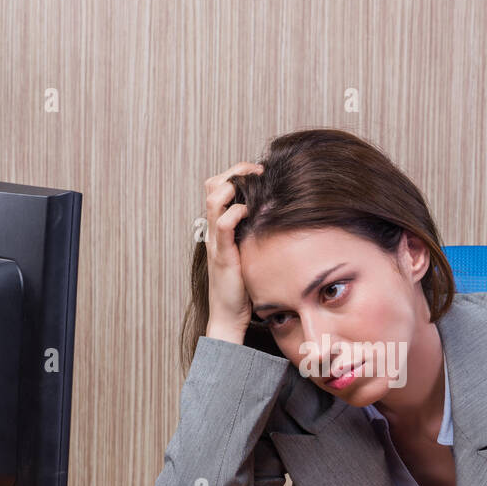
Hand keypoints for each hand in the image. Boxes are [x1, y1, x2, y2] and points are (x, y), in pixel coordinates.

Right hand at [203, 161, 263, 343]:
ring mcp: (215, 241)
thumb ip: (254, 232)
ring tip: (252, 187)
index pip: (216, 186)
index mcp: (218, 226)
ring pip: (214, 199)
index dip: (234, 173)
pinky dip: (235, 213)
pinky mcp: (222, 254)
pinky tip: (249, 214)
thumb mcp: (248, 250)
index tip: (258, 172)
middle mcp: (213, 229)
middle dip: (234, 171)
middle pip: (212, 185)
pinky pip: (223, 225)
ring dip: (233, 186)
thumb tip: (275, 214)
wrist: (228, 314)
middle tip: (257, 172)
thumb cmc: (241, 285)